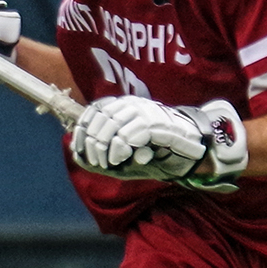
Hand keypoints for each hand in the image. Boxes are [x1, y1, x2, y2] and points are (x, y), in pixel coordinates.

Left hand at [70, 96, 247, 189]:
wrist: (190, 151)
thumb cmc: (155, 153)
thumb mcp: (124, 155)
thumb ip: (101, 152)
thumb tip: (76, 153)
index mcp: (124, 106)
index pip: (94, 110)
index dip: (82, 129)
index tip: (78, 149)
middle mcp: (132, 104)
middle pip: (100, 119)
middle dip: (93, 143)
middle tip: (97, 162)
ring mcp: (145, 112)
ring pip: (112, 126)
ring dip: (105, 148)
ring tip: (109, 163)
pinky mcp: (155, 124)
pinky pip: (130, 135)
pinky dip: (120, 149)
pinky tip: (121, 160)